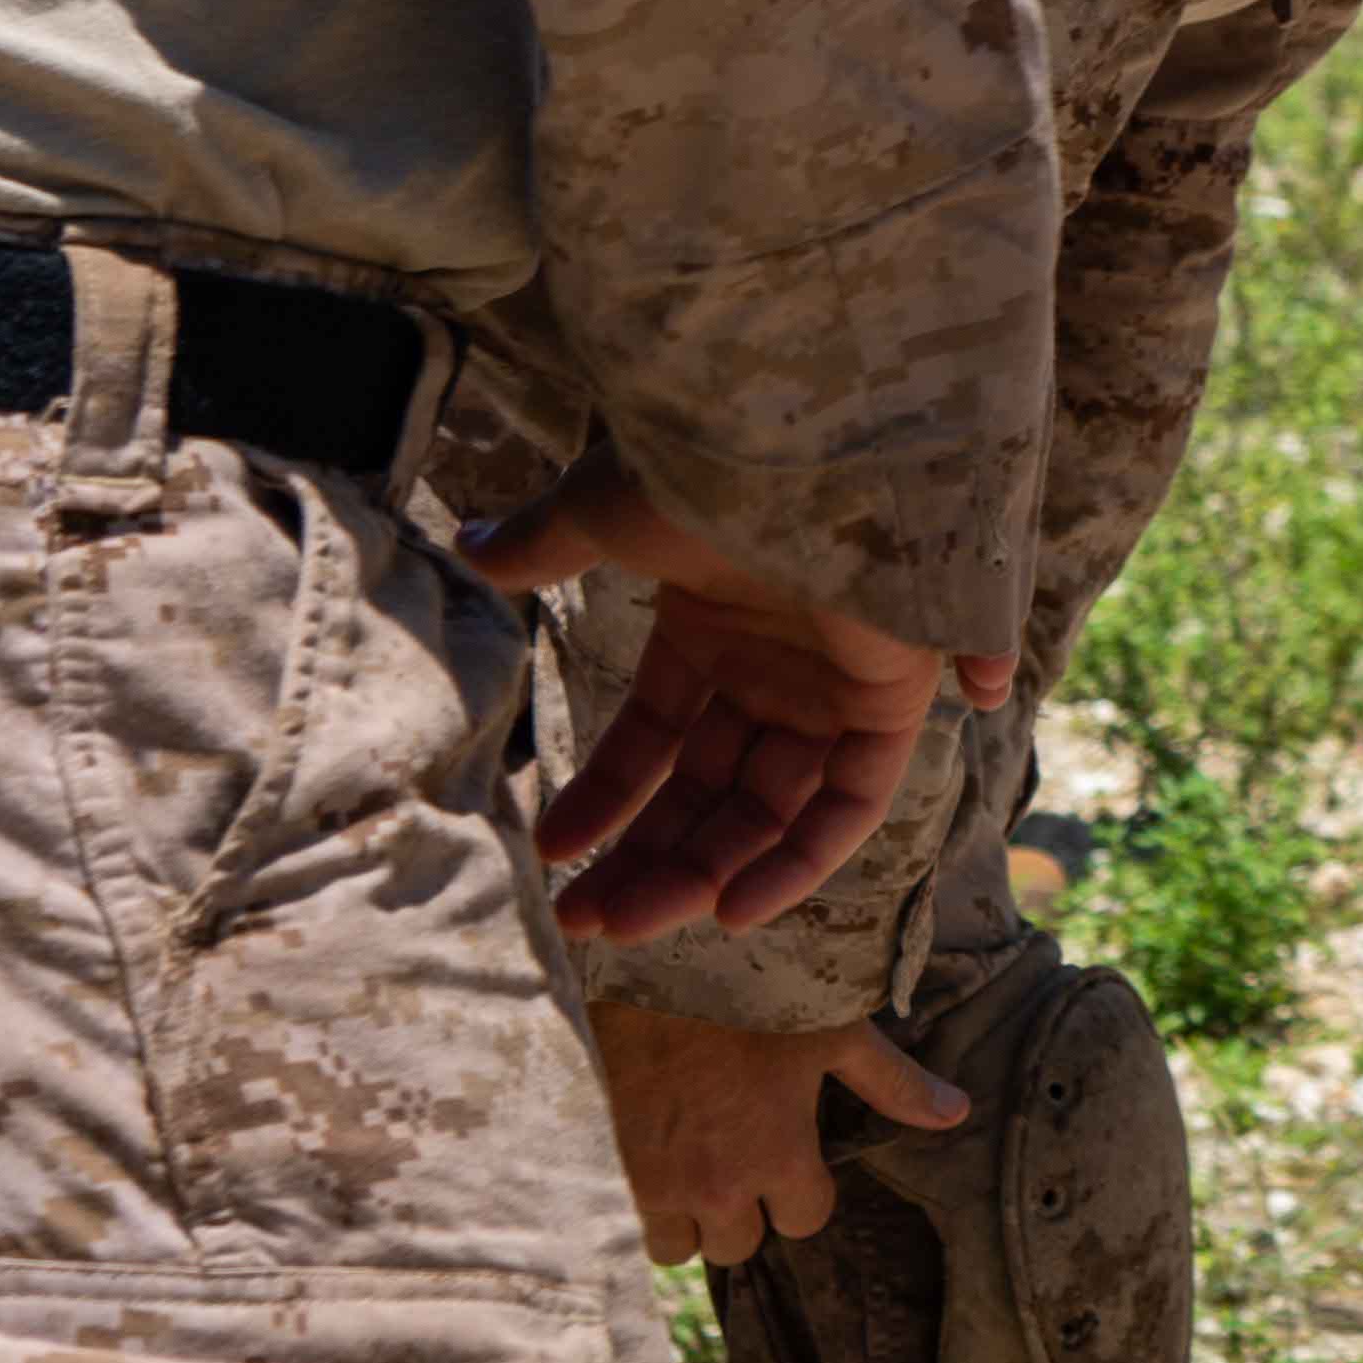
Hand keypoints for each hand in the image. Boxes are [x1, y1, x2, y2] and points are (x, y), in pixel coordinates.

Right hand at [471, 448, 1001, 943]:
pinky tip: (734, 909)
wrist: (818, 440)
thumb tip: (468, 546)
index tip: (555, 848)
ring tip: (634, 922)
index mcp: (716, 622)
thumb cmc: (712, 467)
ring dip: (710, 871)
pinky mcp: (895, 697)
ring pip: (776, 806)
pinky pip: (852, 801)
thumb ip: (546, 545)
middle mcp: (780, 661)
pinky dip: (802, 859)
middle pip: (716, 786)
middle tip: (585, 920)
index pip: (660, 733)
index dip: (610, 795)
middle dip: (652, 856)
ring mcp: (838, 681)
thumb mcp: (610, 512)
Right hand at [589, 1002, 968, 1270]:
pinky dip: (643, 1207)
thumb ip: (892, 1083)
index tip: (793, 1158)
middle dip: (747, 1213)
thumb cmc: (749, 992)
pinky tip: (654, 1162)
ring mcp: (657, 1184)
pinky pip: (627, 1226)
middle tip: (742, 1164)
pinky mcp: (609, 1168)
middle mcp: (718, 1185)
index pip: (805, 1222)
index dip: (805, 1194)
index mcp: (779, 1155)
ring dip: (692, 1221)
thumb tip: (957, 1115)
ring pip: (679, 1250)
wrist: (650, 967)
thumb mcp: (834, 1031)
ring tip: (697, 1170)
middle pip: (740, 1246)